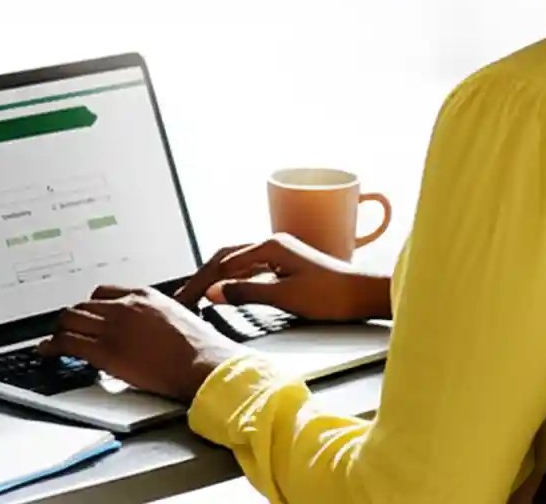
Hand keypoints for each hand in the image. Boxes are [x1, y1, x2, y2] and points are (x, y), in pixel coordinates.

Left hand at [40, 285, 243, 401]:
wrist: (203, 364)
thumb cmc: (200, 347)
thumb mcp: (179, 316)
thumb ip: (158, 315)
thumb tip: (152, 327)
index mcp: (144, 295)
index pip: (104, 292)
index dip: (91, 305)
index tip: (88, 314)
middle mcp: (125, 306)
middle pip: (84, 305)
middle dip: (73, 317)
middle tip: (67, 328)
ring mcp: (113, 328)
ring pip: (71, 320)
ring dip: (60, 329)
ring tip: (55, 339)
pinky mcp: (106, 352)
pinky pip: (69, 343)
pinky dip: (53, 346)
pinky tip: (47, 351)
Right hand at [175, 234, 392, 320]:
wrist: (364, 295)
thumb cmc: (332, 295)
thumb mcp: (285, 297)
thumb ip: (246, 293)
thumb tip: (213, 291)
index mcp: (270, 246)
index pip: (222, 261)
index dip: (199, 281)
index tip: (182, 299)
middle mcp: (272, 245)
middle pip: (226, 258)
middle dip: (202, 277)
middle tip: (181, 298)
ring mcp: (280, 255)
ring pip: (237, 263)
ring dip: (216, 278)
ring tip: (195, 295)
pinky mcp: (286, 267)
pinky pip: (250, 270)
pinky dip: (233, 281)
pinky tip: (225, 291)